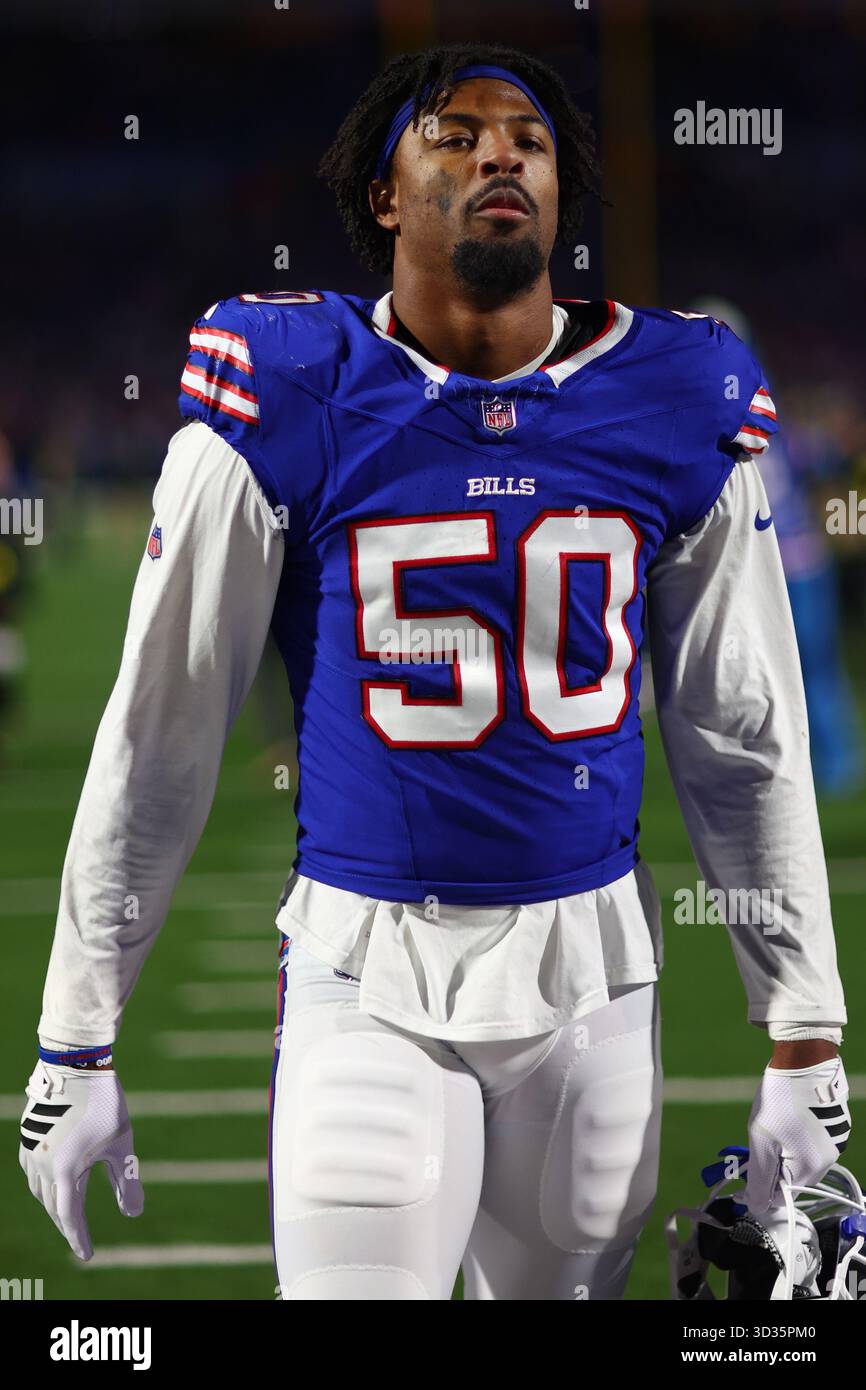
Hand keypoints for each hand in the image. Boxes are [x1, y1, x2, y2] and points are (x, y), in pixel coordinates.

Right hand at [19, 1058, 143, 1259]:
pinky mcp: (28, 1138)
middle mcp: (43, 1166)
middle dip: (67, 1226)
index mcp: (66, 1170)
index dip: (78, 1238)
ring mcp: (31, 1152)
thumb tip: (134, 1214)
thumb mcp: (122, 1144)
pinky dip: (43, 1185)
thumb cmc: (103, 1103)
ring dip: (54, 1206)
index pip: (70, 1217)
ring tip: (68, 1213)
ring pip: (40, 1191)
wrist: (75, 1064)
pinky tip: (53, 1183)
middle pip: (53, 1207)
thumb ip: (127, 1181)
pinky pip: (32, 1172)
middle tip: (80, 1239)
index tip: (87, 1255)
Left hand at [745, 1054, 850, 1215]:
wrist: (804, 1061)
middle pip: (792, 1175)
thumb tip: (756, 1206)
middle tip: (761, 1137)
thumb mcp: (761, 1142)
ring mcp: (836, 1141)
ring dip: (784, 1148)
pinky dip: (797, 1135)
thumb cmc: (781, 1100)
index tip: (747, 1166)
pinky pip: (811, 1141)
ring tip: (776, 1121)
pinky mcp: (835, 1125)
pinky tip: (789, 1114)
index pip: (783, 1194)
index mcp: (812, 1168)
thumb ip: (759, 1179)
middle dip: (773, 1163)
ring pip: (801, 1157)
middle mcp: (830, 1159)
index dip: (761, 1185)